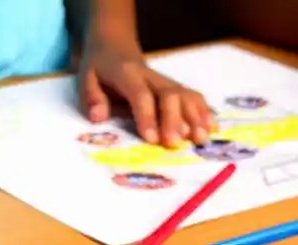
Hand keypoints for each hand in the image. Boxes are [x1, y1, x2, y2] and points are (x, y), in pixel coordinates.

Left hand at [78, 38, 213, 146]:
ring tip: (201, 138)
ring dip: (195, 116)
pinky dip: (203, 111)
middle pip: (168, 95)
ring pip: (184, 94)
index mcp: (128, 74)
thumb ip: (92, 98)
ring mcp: (165, 80)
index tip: (152, 139)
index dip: (147, 116)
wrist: (115, 47)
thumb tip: (98, 117)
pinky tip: (212, 127)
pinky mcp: (174, 86)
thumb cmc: (100, 68)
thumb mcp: (86, 78)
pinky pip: (192, 96)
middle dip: (174, 119)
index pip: (141, 95)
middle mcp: (151, 76)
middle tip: (175, 143)